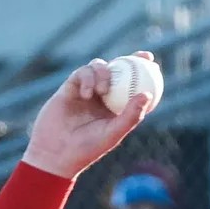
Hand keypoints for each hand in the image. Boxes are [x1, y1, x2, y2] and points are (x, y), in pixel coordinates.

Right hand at [23, 54, 154, 179]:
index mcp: (116, 108)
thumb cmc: (87, 148)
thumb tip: (147, 95)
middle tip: (141, 56)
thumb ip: (130, 115)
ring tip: (102, 91)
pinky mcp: (70, 87)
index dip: (143, 73)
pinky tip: (87, 94)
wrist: (56, 152)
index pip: (132, 86)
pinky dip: (87, 79)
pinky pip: (81, 73)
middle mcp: (102, 97)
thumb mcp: (113, 133)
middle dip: (130, 59)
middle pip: (118, 70)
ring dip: (103, 74)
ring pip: (99, 68)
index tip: (153, 63)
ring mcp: (86, 90)